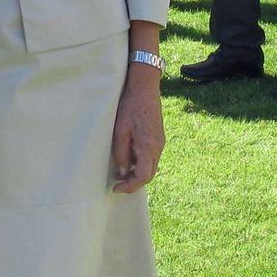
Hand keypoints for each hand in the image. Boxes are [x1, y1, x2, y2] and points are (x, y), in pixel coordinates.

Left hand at [111, 64, 164, 193]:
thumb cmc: (130, 106)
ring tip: (121, 173)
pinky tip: (129, 158)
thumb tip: (123, 171)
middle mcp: (158, 147)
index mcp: (149, 147)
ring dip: (138, 173)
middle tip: (118, 184)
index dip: (130, 186)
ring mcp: (160, 142)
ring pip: (151, 166)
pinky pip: (151, 156)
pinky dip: (141, 162)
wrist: (144, 88)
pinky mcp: (159, 136)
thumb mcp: (120, 131)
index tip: (116, 188)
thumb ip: (122, 153)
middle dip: (134, 182)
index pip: (143, 177)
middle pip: (149, 174)